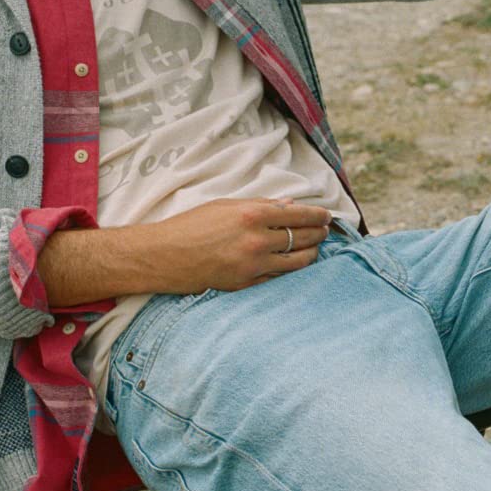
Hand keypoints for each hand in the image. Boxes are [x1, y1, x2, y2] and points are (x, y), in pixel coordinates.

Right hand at [140, 197, 336, 292]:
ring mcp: (253, 265)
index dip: (318, 215)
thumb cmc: (191, 225)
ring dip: (311, 253)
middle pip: (303, 238)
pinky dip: (290, 270)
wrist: (164, 256)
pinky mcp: (247, 284)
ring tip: (314, 248)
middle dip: (319, 233)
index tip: (326, 216)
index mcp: (252, 214)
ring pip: (298, 262)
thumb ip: (260, 205)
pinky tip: (294, 264)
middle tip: (325, 230)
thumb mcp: (225, 206)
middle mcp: (257, 240)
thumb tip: (289, 205)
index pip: (299, 215)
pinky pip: (279, 278)